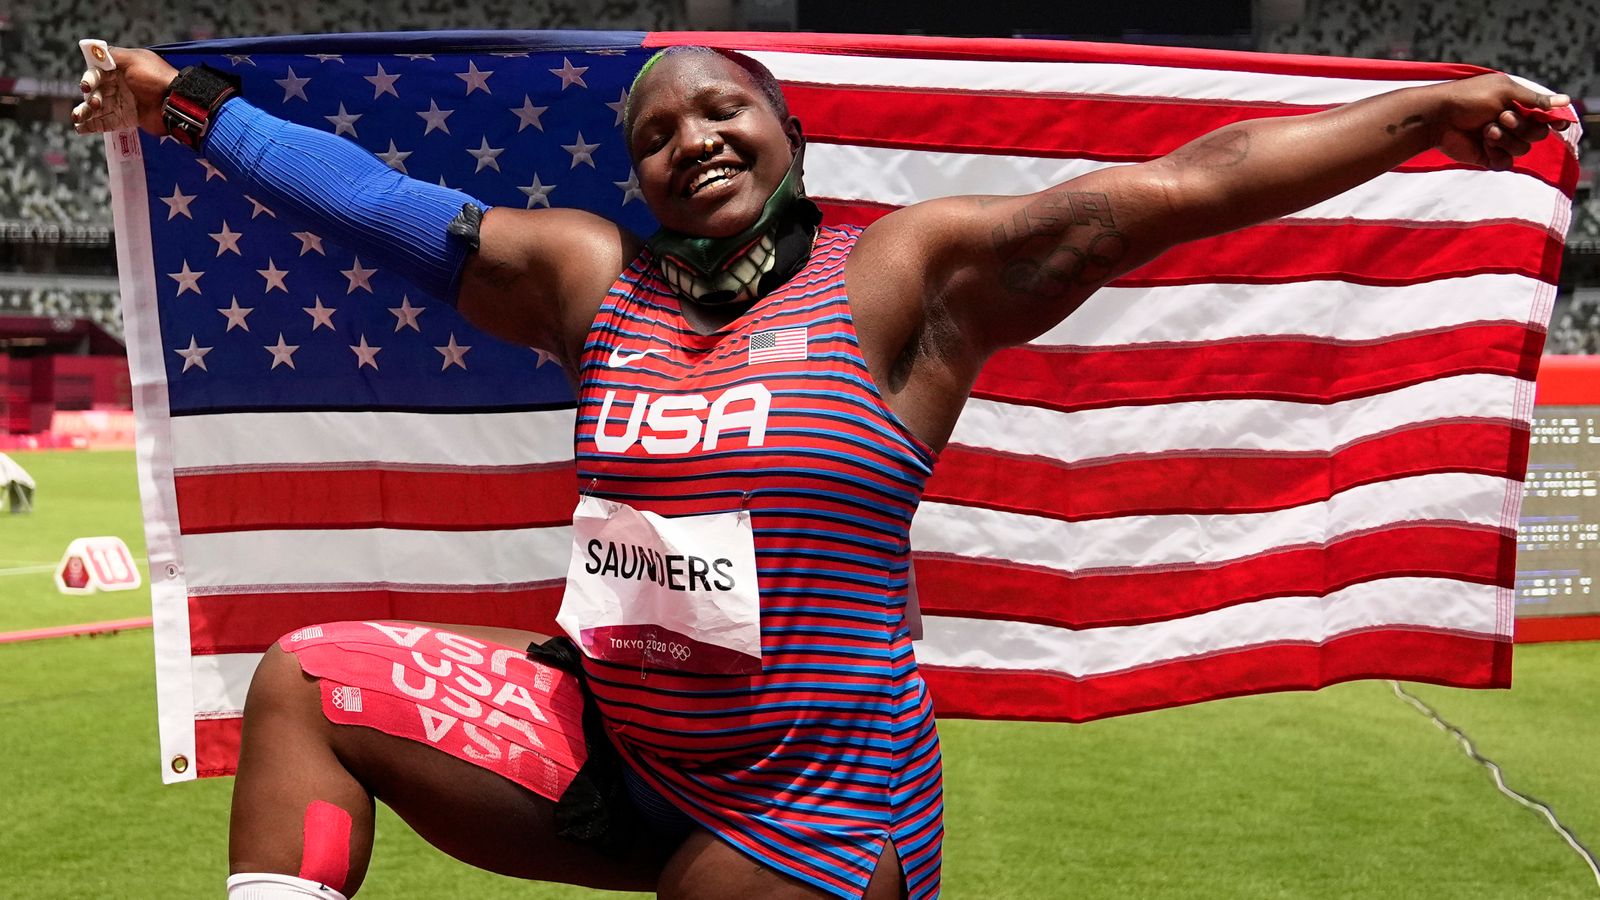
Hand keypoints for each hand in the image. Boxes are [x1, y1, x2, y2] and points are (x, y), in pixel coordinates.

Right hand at [71, 45, 178, 136]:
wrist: (174, 102)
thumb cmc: (154, 78)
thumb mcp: (133, 60)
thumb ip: (112, 56)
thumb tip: (94, 51)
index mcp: (120, 70)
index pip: (97, 74)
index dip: (89, 79)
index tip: (86, 87)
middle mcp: (120, 86)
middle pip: (95, 92)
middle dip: (89, 98)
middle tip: (94, 104)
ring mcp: (123, 104)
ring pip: (97, 108)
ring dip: (85, 112)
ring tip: (76, 118)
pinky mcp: (127, 119)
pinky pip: (106, 122)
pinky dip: (92, 125)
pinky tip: (80, 128)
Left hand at [1433, 73, 1570, 170]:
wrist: (1439, 117)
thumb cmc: (1469, 98)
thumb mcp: (1504, 91)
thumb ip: (1535, 99)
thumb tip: (1565, 101)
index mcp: (1518, 104)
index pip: (1546, 117)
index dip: (1554, 121)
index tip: (1557, 123)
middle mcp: (1512, 123)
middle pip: (1537, 134)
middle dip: (1522, 126)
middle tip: (1501, 117)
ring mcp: (1500, 141)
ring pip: (1522, 149)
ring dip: (1506, 139)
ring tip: (1486, 130)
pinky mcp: (1487, 156)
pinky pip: (1505, 163)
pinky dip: (1496, 154)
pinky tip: (1483, 145)